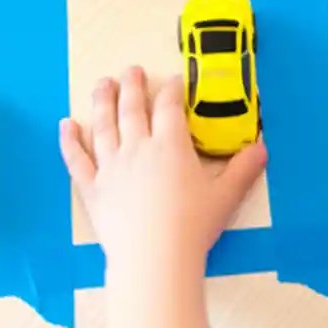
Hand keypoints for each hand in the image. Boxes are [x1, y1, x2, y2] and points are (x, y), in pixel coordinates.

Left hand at [60, 66, 266, 327]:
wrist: (154, 257)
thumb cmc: (192, 226)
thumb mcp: (225, 197)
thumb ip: (243, 170)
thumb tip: (262, 148)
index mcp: (170, 145)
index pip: (169, 107)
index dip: (172, 90)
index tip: (174, 80)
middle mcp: (137, 148)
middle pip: (132, 108)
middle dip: (132, 86)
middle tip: (131, 69)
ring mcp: (111, 167)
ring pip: (103, 126)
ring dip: (102, 101)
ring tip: (102, 84)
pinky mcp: (92, 189)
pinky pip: (77, 160)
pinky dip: (69, 141)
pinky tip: (65, 125)